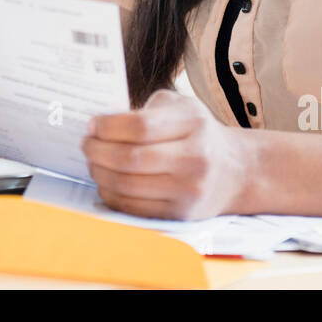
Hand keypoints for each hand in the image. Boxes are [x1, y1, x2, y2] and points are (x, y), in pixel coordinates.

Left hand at [80, 90, 252, 219]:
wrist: (236, 170)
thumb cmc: (197, 133)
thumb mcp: (180, 107)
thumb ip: (146, 110)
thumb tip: (101, 123)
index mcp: (193, 122)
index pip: (139, 126)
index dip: (107, 126)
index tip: (92, 124)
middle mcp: (195, 156)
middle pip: (130, 158)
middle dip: (97, 151)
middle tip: (85, 144)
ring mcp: (189, 189)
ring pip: (127, 185)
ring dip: (99, 173)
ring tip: (92, 162)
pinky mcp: (181, 214)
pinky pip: (133, 208)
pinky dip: (111, 195)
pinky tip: (106, 182)